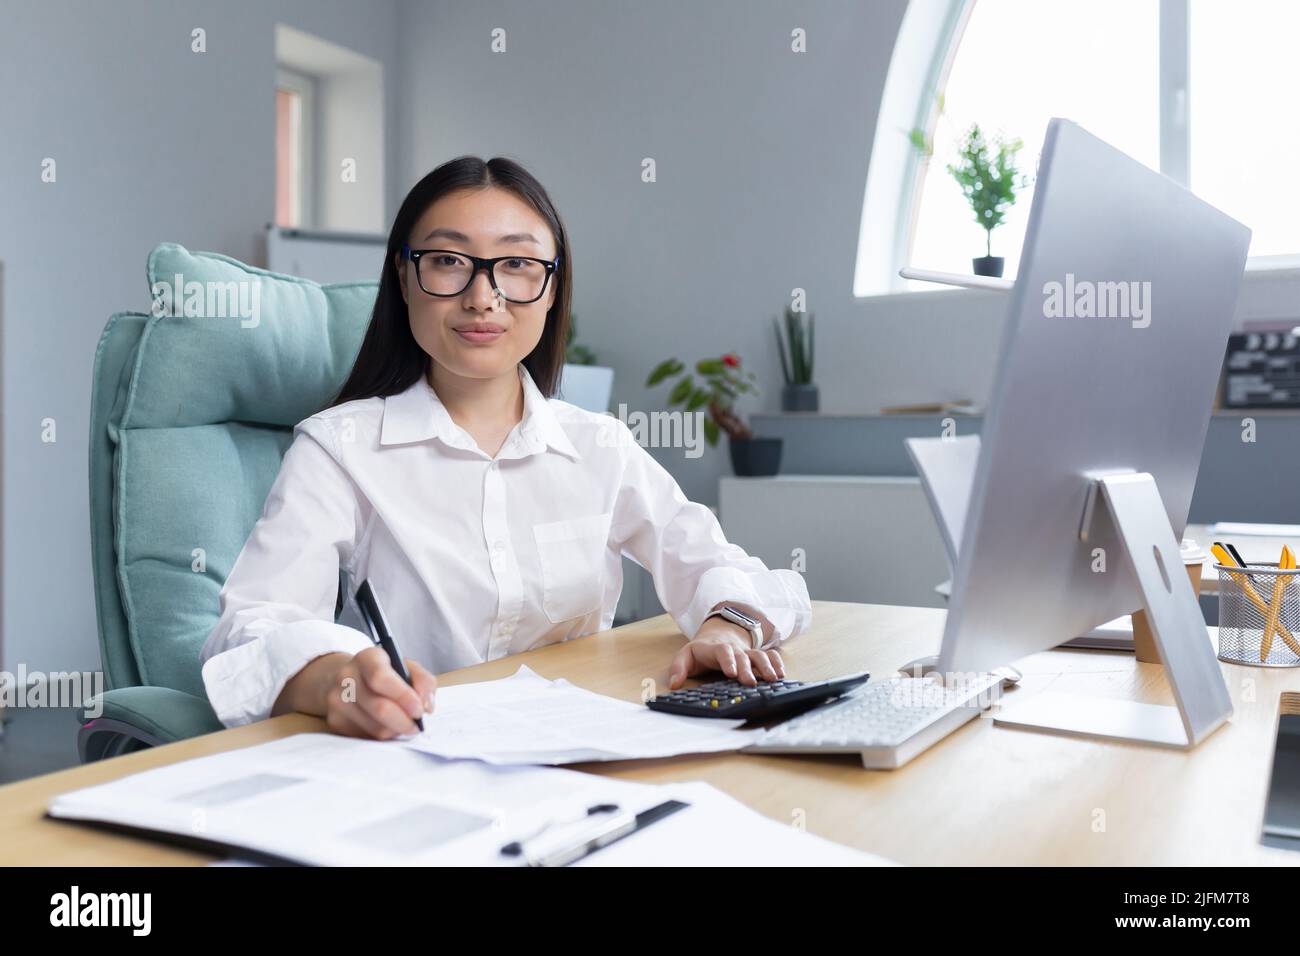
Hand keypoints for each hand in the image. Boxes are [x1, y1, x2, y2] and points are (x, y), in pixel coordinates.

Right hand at [317, 646, 437, 739]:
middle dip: (404, 721)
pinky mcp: (335, 721)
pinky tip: (386, 725)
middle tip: (417, 725)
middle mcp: (346, 677)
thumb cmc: (384, 674)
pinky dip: (382, 736)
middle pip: (379, 708)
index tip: (419, 710)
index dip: (403, 697)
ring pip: (375, 728)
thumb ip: (423, 681)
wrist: (347, 679)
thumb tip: (426, 705)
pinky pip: (366, 737)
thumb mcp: (406, 666)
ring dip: (395, 730)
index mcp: (366, 658)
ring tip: (403, 723)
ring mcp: (337, 700)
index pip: (380, 678)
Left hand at [667, 616, 784, 689]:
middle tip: (751, 682)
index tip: (731, 673)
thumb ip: (678, 668)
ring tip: (772, 679)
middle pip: (743, 655)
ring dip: (766, 666)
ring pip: (759, 655)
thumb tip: (674, 684)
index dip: (728, 661)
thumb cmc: (701, 651)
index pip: (723, 651)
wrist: (718, 635)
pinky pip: (769, 656)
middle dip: (748, 668)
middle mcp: (734, 649)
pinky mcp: (756, 657)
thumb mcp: (685, 656)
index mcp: (716, 648)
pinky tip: (781, 674)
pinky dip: (776, 663)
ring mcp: (747, 652)